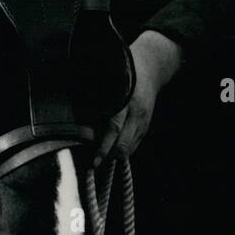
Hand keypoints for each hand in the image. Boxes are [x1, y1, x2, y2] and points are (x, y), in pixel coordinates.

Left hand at [96, 31, 182, 162]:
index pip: (114, 130)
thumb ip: (96, 102)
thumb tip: (81, 125)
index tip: (94, 161)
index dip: (104, 147)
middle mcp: (138, 115)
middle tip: (93, 165)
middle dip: (108, 158)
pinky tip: (110, 152)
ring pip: (129, 148)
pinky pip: (133, 144)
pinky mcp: (146, 127)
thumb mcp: (111, 83)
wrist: (152, 69)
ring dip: (114, 156)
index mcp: (128, 102)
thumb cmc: (124, 73)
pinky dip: (121, 150)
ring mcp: (144, 122)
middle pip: (123, 144)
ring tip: (99, 160)